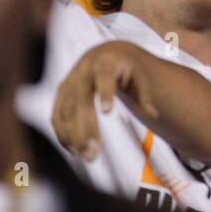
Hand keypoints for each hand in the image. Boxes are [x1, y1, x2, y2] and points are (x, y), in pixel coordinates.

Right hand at [51, 42, 158, 161]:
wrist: (102, 54)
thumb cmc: (124, 68)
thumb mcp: (138, 74)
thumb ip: (144, 93)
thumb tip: (153, 114)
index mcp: (105, 63)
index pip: (105, 77)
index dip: (105, 93)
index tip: (108, 112)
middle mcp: (83, 71)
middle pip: (82, 101)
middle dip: (86, 128)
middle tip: (94, 153)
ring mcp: (69, 82)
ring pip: (66, 112)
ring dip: (73, 136)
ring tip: (87, 156)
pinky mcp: (61, 94)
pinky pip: (57, 116)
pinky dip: (63, 133)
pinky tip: (73, 149)